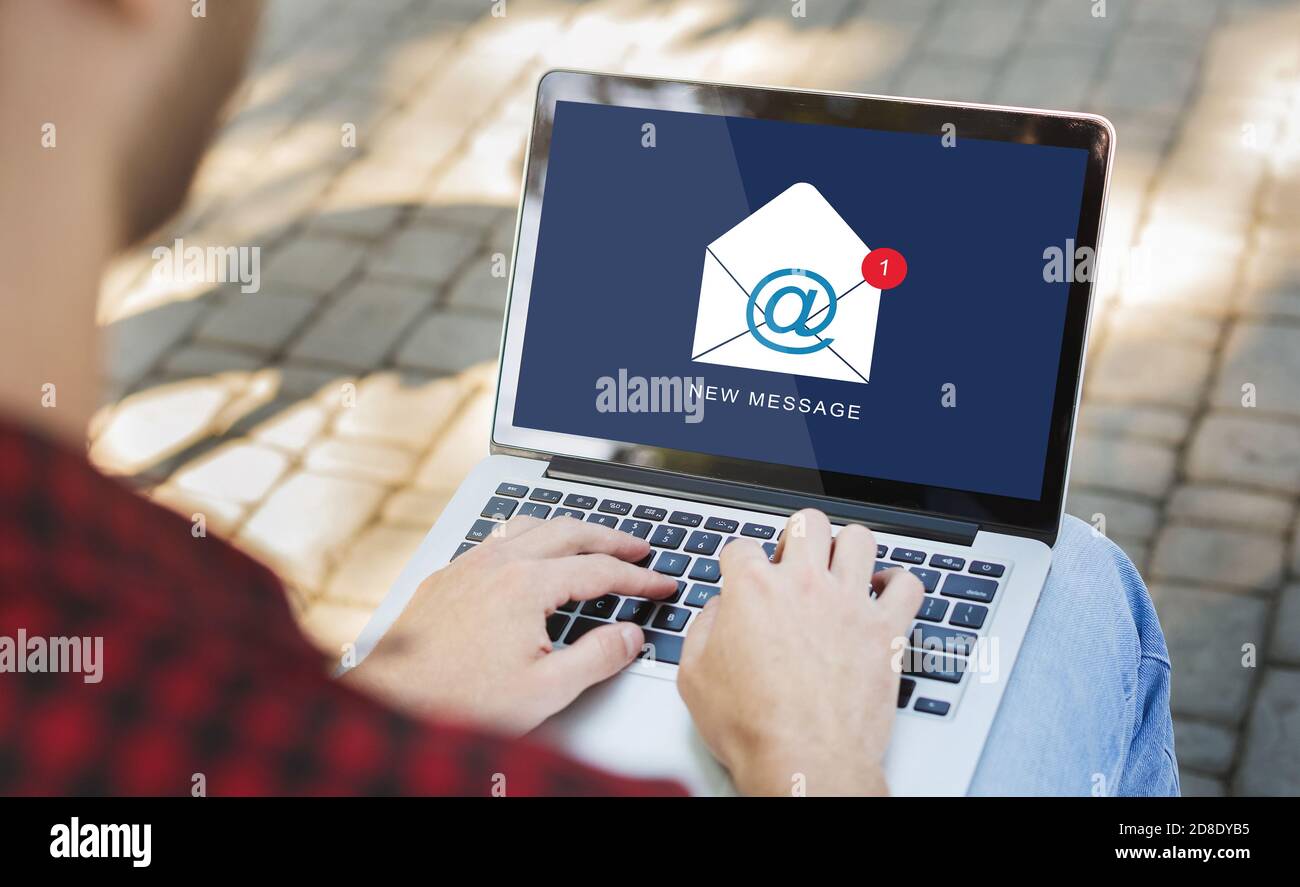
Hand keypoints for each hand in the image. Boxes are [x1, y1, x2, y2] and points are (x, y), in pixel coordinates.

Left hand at [341, 515, 676, 733]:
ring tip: (591, 540)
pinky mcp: (445, 577)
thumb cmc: (458, 702)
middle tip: (640, 547)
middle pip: (569, 532)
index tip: (663, 584)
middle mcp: (496, 563)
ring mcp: (467, 566)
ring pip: (529, 527)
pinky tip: (529, 554)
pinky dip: (529, 538)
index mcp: (525, 585)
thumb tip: (630, 635)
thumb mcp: (545, 690)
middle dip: (611, 538)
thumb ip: (597, 658)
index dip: (639, 577)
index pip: (600, 571)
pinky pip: (497, 539)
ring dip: (569, 531)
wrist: (390, 705)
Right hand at [677, 509, 922, 795]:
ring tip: (841, 570)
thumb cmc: (752, 727)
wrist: (803, 760)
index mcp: (753, 589)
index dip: (739, 563)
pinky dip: (899, 583)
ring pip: (860, 539)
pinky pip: (908, 584)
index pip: (742, 546)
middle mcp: (804, 585)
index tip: (743, 578)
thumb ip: (703, 629)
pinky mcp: (886, 630)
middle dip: (797, 536)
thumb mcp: (694, 676)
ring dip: (847, 549)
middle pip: (806, 522)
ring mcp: (850, 603)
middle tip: (794, 563)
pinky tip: (884, 594)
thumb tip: (718, 610)